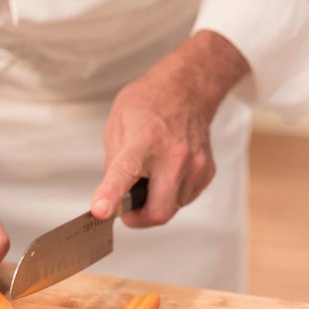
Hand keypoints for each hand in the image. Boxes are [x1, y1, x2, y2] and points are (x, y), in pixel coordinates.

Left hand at [91, 30, 249, 225]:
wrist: (188, 89)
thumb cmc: (149, 105)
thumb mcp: (117, 126)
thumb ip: (113, 165)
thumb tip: (110, 197)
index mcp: (145, 139)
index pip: (127, 172)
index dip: (112, 195)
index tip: (101, 212)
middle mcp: (174, 154)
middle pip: (159, 211)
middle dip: (139, 219)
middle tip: (127, 208)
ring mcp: (195, 165)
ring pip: (172, 208)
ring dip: (156, 202)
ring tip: (151, 176)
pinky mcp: (207, 173)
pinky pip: (184, 199)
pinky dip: (171, 194)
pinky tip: (167, 172)